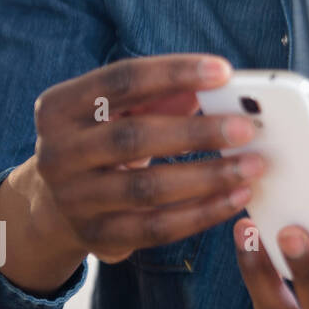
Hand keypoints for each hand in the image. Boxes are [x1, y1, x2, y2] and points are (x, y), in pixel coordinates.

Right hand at [6, 54, 265, 267]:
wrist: (55, 204)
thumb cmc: (104, 139)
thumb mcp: (118, 110)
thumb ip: (161, 94)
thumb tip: (215, 84)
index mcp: (60, 108)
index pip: (121, 80)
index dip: (174, 73)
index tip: (224, 71)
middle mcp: (57, 154)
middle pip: (133, 137)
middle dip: (196, 132)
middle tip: (246, 128)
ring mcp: (74, 200)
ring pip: (147, 189)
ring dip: (208, 177)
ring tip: (253, 166)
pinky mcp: (96, 237)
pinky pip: (157, 228)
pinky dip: (202, 214)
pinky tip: (235, 198)